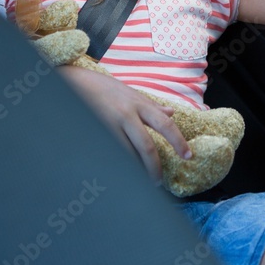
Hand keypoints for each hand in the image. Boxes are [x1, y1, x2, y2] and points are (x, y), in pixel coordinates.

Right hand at [56, 65, 191, 182]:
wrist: (75, 82)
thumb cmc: (106, 88)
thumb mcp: (132, 94)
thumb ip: (152, 107)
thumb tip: (171, 114)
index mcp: (140, 105)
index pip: (165, 125)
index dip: (178, 142)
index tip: (188, 156)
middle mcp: (127, 115)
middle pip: (146, 147)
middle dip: (154, 168)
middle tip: (158, 182)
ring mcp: (109, 125)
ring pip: (127, 155)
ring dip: (135, 171)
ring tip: (139, 182)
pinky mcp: (95, 133)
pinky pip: (110, 154)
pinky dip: (118, 165)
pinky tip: (120, 174)